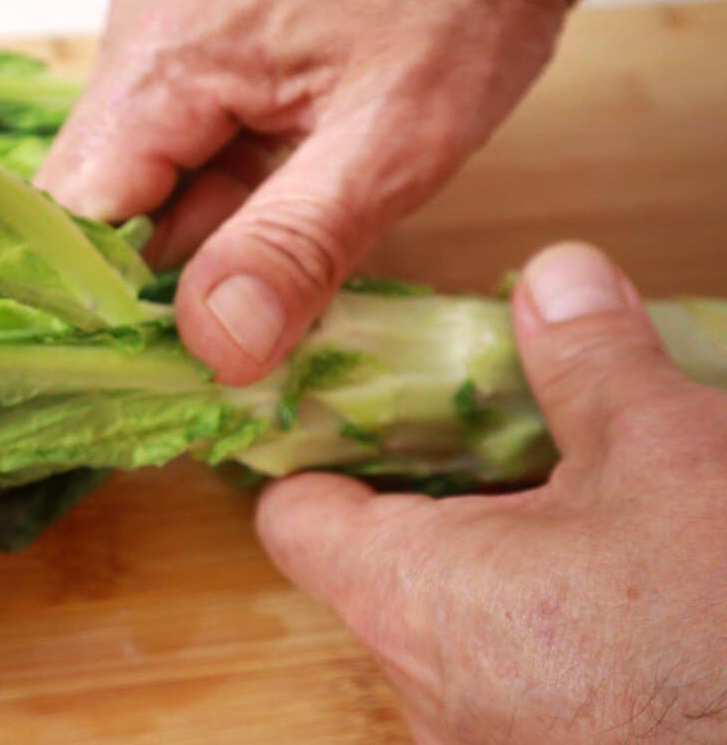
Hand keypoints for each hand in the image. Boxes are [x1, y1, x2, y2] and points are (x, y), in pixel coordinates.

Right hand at [37, 0, 599, 383]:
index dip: (118, 301)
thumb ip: (294, 245)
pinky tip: (289, 198)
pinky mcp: (199, 33)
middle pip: (104, 198)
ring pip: (145, 174)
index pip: (78, 212)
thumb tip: (213, 345)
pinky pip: (180, 137)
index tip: (179, 364)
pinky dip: (225, 190)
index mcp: (166, 53)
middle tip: (258, 321)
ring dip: (208, 232)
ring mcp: (166, 25)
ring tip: (294, 248)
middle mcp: (141, 31)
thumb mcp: (396, 141)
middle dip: (174, 271)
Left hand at [256, 243, 726, 742]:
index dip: (318, 452)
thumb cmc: (719, 625)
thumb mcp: (665, 455)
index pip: (294, 516)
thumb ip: (589, 361)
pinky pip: (509, 676)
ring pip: (449, 623)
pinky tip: (619, 587)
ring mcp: (479, 738)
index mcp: (410, 593)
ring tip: (572, 506)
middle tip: (495, 437)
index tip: (355, 410)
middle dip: (437, 493)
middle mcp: (422, 685)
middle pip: (377, 565)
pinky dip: (544, 625)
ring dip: (497, 561)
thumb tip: (555, 279)